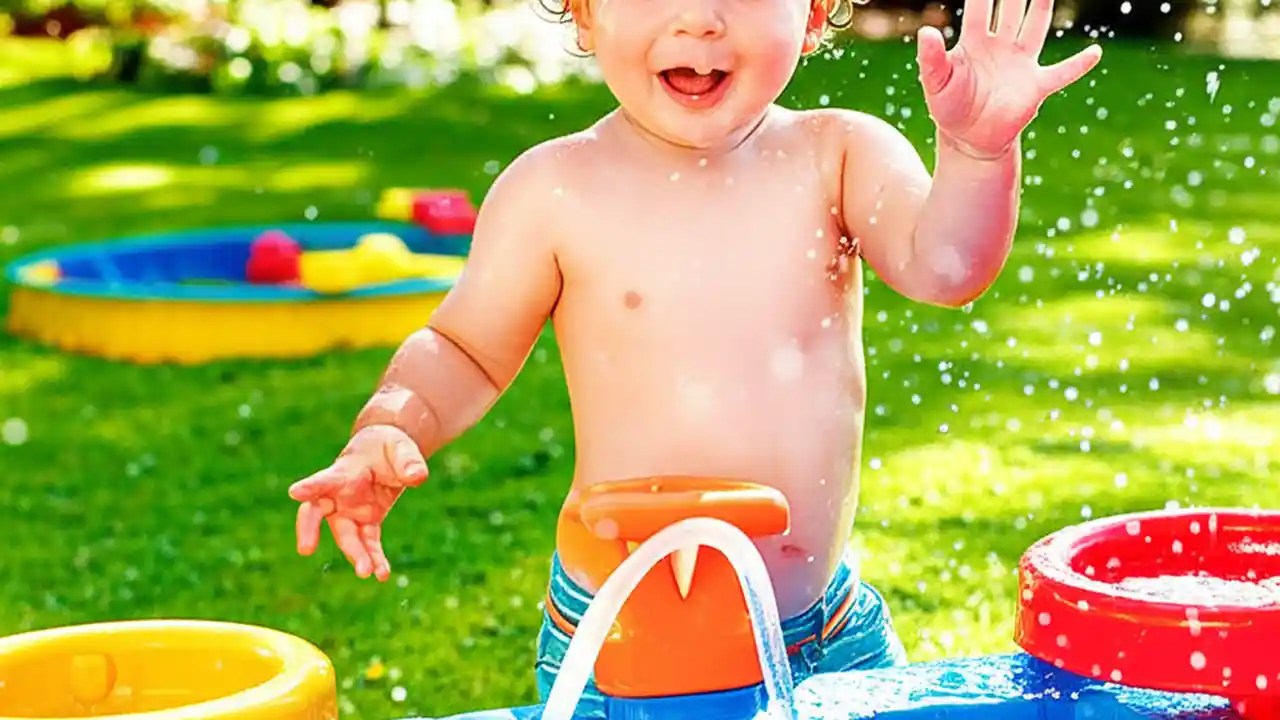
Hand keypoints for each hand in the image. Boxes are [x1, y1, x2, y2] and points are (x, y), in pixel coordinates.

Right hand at [288, 425, 428, 580]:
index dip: (310, 486)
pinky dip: (375, 559)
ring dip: (355, 554)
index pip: (324, 479)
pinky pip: (368, 543)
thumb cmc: (388, 447)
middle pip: (316, 514)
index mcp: (343, 472)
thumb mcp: (401, 447)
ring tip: (366, 573)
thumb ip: (408, 461)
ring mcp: (351, 511)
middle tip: (305, 549)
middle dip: (310, 530)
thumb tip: (417, 478)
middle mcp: (340, 495)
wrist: (389, 455)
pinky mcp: (367, 523)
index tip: (295, 491)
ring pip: (346, 536)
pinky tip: (382, 574)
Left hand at [916, 0, 1102, 158]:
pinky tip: (1095, 52)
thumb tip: (925, 32)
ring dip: (1042, 7)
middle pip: (1013, 8)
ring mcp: (1021, 63)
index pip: (980, 6)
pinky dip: (1078, 65)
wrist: (968, 138)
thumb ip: (931, 57)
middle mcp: (1001, 45)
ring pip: (1035, 27)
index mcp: (974, 41)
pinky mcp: (1035, 86)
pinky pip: (1062, 73)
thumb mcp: (935, 82)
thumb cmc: (949, 106)